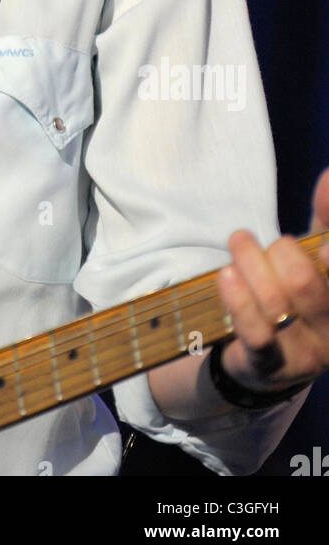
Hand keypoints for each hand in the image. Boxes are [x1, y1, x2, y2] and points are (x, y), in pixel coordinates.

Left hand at [215, 166, 328, 394]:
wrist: (269, 357)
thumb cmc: (298, 292)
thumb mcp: (315, 254)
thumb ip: (328, 219)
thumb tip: (328, 177)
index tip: (322, 248)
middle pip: (304, 279)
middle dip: (276, 250)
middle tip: (253, 240)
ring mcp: (309, 352)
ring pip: (277, 301)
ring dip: (248, 263)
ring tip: (238, 244)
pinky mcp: (274, 366)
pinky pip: (256, 332)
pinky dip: (237, 297)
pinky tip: (226, 275)